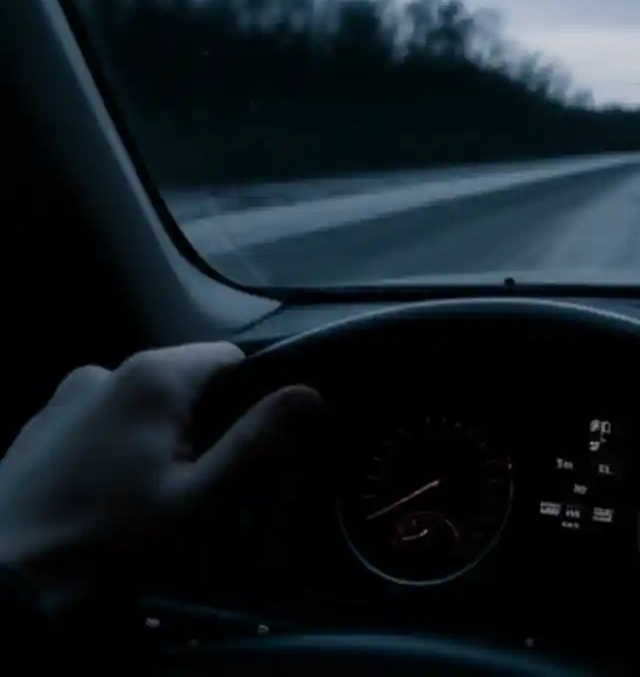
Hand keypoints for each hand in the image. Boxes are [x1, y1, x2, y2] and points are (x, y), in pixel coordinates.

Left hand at [0, 343, 320, 608]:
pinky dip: (118, 449)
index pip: (232, 359)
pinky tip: (110, 497)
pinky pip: (102, 423)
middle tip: (204, 489)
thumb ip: (258, 441)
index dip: (253, 401)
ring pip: (144, 406)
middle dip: (205, 428)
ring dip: (161, 439)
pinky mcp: (39, 426)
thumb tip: (311, 393)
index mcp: (154, 377)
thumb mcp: (200, 498)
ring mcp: (67, 396)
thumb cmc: (110, 537)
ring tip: (153, 500)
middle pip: (187, 384)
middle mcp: (108, 369)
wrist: (4, 578)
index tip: (252, 451)